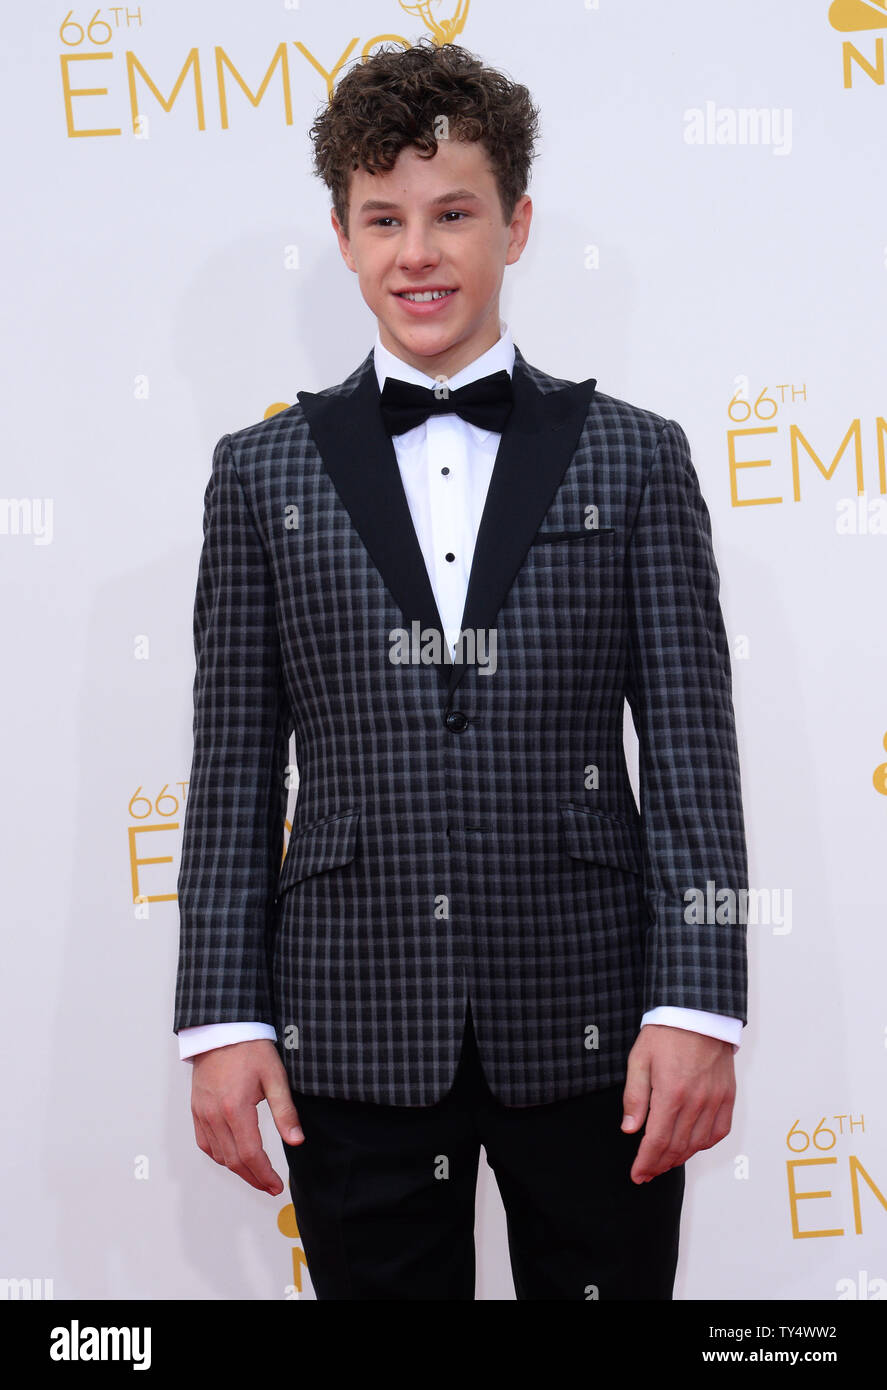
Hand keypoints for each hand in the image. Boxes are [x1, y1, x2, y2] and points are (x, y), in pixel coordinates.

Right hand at [191, 1039, 303, 1194]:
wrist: (223, 1030)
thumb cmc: (250, 1049)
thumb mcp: (275, 1077)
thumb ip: (285, 1112)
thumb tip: (296, 1140)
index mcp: (235, 1108)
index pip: (250, 1154)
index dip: (264, 1174)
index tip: (276, 1185)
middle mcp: (215, 1115)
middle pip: (233, 1160)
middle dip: (253, 1178)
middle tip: (270, 1186)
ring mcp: (202, 1113)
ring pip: (218, 1155)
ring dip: (237, 1170)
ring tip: (256, 1175)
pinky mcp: (196, 1109)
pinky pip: (205, 1143)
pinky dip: (219, 1156)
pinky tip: (232, 1158)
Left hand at [621, 1024, 734, 1183]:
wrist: (697, 1013)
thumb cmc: (666, 1033)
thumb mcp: (639, 1060)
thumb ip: (635, 1097)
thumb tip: (630, 1128)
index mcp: (671, 1093)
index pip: (656, 1141)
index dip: (645, 1163)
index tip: (637, 1174)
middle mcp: (696, 1101)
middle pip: (677, 1147)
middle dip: (659, 1165)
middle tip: (647, 1173)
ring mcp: (715, 1100)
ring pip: (697, 1144)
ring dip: (680, 1158)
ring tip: (665, 1162)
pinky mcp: (727, 1096)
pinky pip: (719, 1131)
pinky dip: (704, 1144)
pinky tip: (692, 1146)